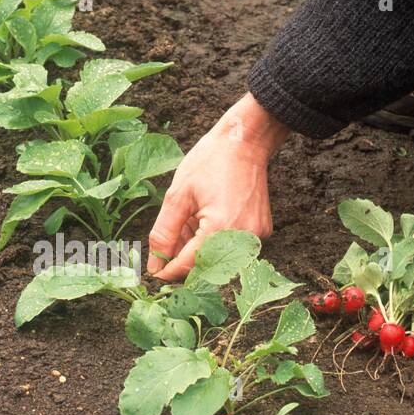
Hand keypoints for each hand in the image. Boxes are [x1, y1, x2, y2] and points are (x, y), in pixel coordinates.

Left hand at [147, 92, 291, 281]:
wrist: (244, 142)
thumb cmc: (210, 162)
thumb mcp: (177, 196)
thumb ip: (164, 234)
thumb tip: (154, 266)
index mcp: (221, 228)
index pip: (189, 265)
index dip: (167, 271)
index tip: (153, 272)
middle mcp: (243, 238)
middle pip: (204, 266)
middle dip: (183, 257)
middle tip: (172, 235)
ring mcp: (255, 236)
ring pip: (216, 258)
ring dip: (197, 248)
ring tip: (192, 218)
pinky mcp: (260, 232)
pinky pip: (230, 247)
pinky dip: (213, 240)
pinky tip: (206, 217)